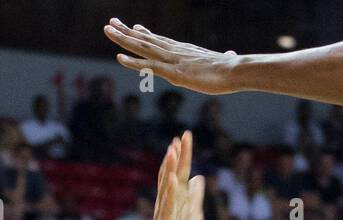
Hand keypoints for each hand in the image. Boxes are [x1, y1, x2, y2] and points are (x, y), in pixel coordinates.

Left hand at [105, 20, 238, 93]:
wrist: (234, 70)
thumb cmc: (232, 69)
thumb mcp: (224, 61)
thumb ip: (223, 58)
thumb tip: (231, 55)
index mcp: (184, 50)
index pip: (160, 40)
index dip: (145, 34)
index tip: (133, 27)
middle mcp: (175, 51)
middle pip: (146, 39)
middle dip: (126, 31)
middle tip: (110, 22)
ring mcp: (172, 60)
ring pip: (143, 47)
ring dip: (123, 39)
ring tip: (107, 29)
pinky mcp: (174, 73)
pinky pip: (148, 66)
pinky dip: (133, 61)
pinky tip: (119, 57)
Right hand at [152, 131, 204, 219]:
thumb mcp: (194, 215)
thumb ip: (195, 197)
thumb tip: (199, 178)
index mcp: (176, 199)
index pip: (179, 173)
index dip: (182, 156)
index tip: (183, 137)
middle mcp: (167, 202)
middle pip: (173, 175)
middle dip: (177, 156)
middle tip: (181, 136)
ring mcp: (164, 212)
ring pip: (167, 187)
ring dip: (170, 168)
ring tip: (173, 150)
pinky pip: (168, 206)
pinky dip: (170, 192)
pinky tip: (173, 179)